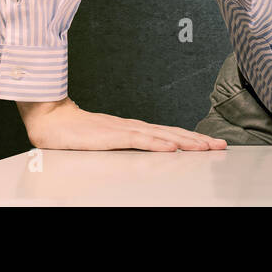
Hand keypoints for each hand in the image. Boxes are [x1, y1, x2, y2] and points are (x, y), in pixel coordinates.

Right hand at [17, 98, 227, 150]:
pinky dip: (157, 143)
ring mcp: (122, 130)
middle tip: (220, 145)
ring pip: (161, 136)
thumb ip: (123, 146)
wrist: (51, 119)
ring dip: (186, 141)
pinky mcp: (110, 136)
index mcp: (132, 130)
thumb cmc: (74, 133)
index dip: (191, 138)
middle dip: (198, 140)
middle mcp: (132, 127)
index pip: (168, 134)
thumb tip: (144, 152)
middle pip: (172, 133)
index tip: (211, 144)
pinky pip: (138, 140)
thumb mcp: (105, 143)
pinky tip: (172, 147)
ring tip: (205, 147)